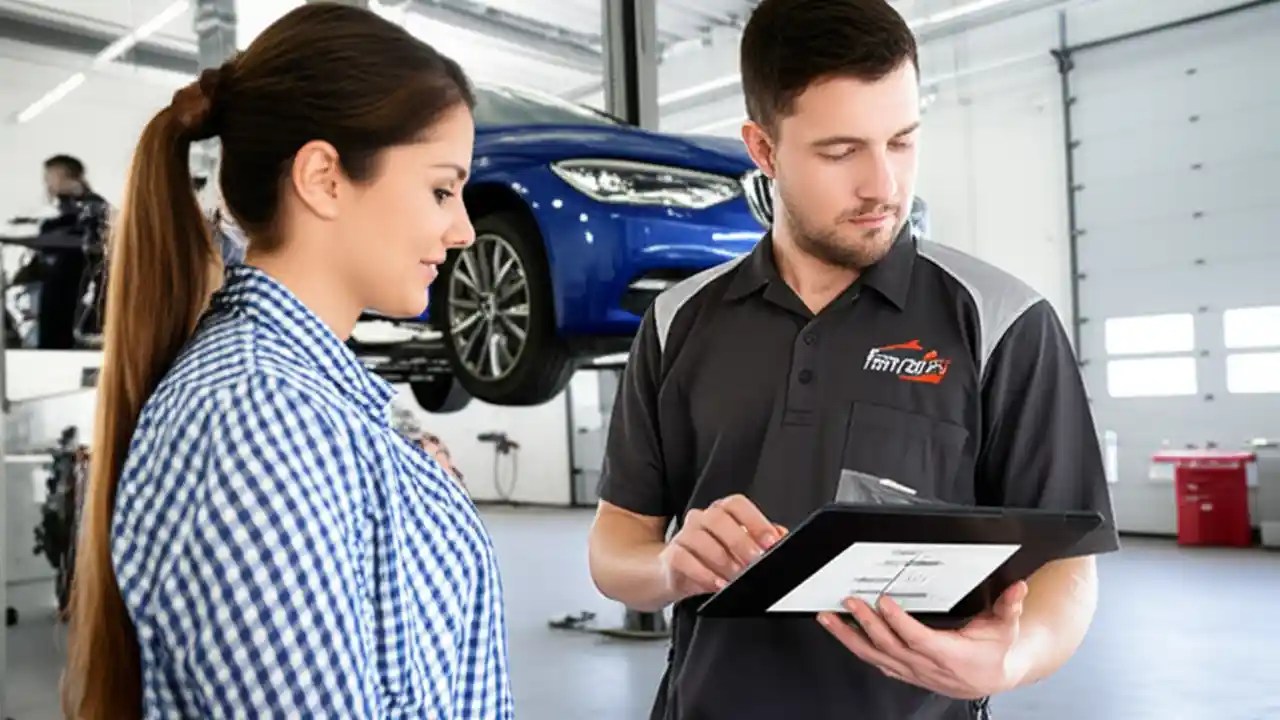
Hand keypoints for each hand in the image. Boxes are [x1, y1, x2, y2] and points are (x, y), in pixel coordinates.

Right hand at [659, 494, 785, 601]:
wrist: (673, 573)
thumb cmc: (711, 559)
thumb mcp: (739, 550)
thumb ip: (760, 541)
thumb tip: (782, 536)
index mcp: (721, 512)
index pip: (737, 505)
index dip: (756, 521)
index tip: (772, 542)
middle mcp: (701, 519)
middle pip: (718, 518)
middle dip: (740, 541)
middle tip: (755, 562)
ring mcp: (684, 535)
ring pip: (699, 538)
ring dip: (722, 560)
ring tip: (737, 578)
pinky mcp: (671, 556)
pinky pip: (683, 559)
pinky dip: (702, 573)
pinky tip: (717, 584)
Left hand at [817, 580, 1031, 699]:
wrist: (994, 677)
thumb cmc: (995, 652)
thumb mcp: (1006, 627)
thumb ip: (1009, 606)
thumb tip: (1018, 588)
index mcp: (949, 656)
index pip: (917, 638)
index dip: (898, 622)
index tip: (882, 602)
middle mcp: (927, 667)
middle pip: (889, 646)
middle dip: (866, 623)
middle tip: (849, 603)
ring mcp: (913, 672)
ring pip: (875, 656)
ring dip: (849, 637)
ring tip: (829, 619)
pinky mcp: (906, 673)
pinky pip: (876, 661)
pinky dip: (858, 648)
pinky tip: (844, 635)